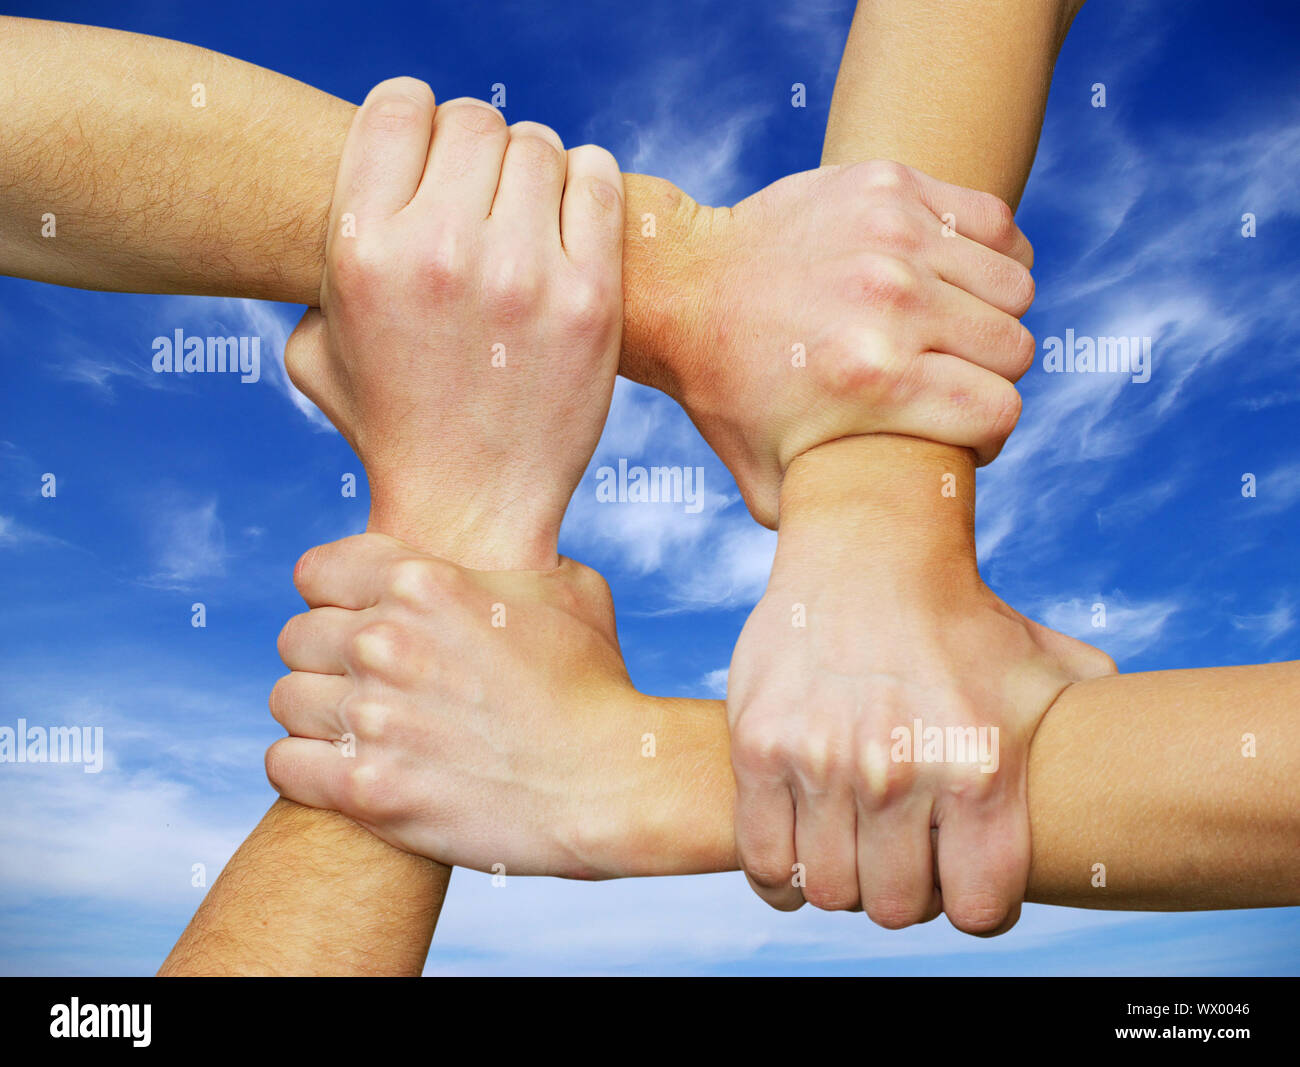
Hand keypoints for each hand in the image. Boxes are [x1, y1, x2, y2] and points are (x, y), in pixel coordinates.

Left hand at [265, 533, 732, 878]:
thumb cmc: (599, 683)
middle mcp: (384, 640)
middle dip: (327, 659)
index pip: (315, 573)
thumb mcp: (567, 589)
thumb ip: (510, 560)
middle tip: (367, 686)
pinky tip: (348, 771)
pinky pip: (283, 764)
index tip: (356, 622)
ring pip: (286, 699)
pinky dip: (307, 770)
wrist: (615, 779)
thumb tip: (497, 555)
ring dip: (318, 716)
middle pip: (296, 637)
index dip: (334, 597)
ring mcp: (371, 715)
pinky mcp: (365, 788)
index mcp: (422, 580)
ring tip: (360, 731)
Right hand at [283, 81, 623, 566]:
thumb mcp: (317, 345)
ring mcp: (522, 274)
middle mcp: (439, 251)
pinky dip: (586, 186)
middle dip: (476, 152)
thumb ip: (324, 261)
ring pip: (540, 145)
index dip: (416, 123)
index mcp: (363, 250)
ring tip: (525, 217)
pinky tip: (569, 222)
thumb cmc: (389, 426)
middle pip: (475, 121)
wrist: (469, 508)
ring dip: (532, 171)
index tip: (429, 157)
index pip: (398, 105)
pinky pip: (599, 180)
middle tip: (482, 199)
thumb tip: (360, 194)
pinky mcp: (591, 300)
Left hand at [662, 160, 1035, 526]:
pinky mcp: (892, 185)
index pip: (1000, 412)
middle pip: (1014, 349)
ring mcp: (895, 236)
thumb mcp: (766, 482)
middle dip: (989, 376)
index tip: (958, 430)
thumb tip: (878, 551)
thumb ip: (831, 521)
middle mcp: (893, 303)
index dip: (986, 434)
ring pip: (1015, 285)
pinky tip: (948, 275)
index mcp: (873, 380)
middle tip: (947, 378)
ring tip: (948, 327)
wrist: (684, 287)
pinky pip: (994, 223)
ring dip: (991, 314)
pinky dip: (987, 253)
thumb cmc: (728, 390)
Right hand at [726, 437, 1116, 932]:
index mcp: (980, 768)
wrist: (869, 551)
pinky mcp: (761, 748)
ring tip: (852, 846)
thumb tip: (1141, 744)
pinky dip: (780, 871)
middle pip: (896, 909)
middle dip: (904, 892)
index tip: (961, 878)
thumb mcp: (1043, 662)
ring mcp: (822, 761)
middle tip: (901, 857)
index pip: (978, 910)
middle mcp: (899, 773)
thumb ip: (1093, 711)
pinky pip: (763, 859)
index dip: (974, 902)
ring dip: (843, 879)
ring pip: (828, 890)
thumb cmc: (958, 618)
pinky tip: (800, 845)